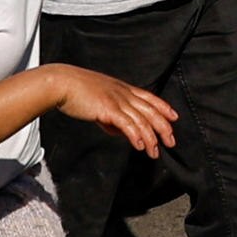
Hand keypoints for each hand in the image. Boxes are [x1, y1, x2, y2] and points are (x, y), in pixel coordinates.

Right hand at [55, 71, 177, 157]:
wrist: (63, 83)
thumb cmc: (77, 93)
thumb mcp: (99, 102)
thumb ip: (111, 117)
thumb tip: (119, 132)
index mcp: (123, 89)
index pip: (149, 98)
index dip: (163, 108)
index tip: (174, 117)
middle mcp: (124, 93)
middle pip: (151, 110)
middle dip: (163, 127)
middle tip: (171, 141)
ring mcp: (117, 100)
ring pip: (141, 120)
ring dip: (151, 138)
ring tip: (154, 152)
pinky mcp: (108, 109)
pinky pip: (127, 124)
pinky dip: (136, 136)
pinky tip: (140, 146)